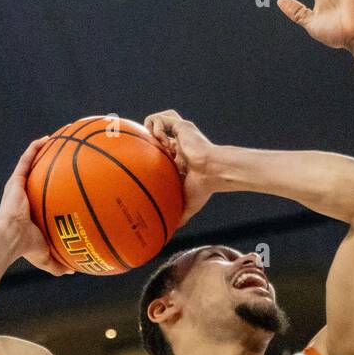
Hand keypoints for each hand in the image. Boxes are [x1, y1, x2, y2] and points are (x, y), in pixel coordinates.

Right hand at [0, 137, 72, 275]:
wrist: (10, 239)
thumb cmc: (26, 249)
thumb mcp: (46, 256)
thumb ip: (58, 263)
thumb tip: (73, 270)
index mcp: (29, 210)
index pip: (40, 195)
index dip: (50, 186)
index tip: (64, 180)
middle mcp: (23, 195)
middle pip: (37, 174)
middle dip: (48, 163)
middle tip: (64, 154)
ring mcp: (18, 186)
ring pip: (31, 162)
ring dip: (42, 150)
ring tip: (57, 138)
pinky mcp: (16, 180)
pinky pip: (26, 159)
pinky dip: (35, 148)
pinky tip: (48, 138)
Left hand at [144, 109, 218, 225]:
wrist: (212, 171)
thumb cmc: (204, 187)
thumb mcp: (188, 205)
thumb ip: (179, 216)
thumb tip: (171, 236)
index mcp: (177, 159)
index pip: (159, 150)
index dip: (150, 151)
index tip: (141, 160)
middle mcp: (177, 144)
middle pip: (156, 132)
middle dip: (145, 136)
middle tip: (141, 148)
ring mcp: (179, 134)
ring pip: (157, 120)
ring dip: (152, 131)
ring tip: (159, 146)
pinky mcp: (181, 125)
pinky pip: (161, 118)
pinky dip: (156, 129)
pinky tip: (164, 143)